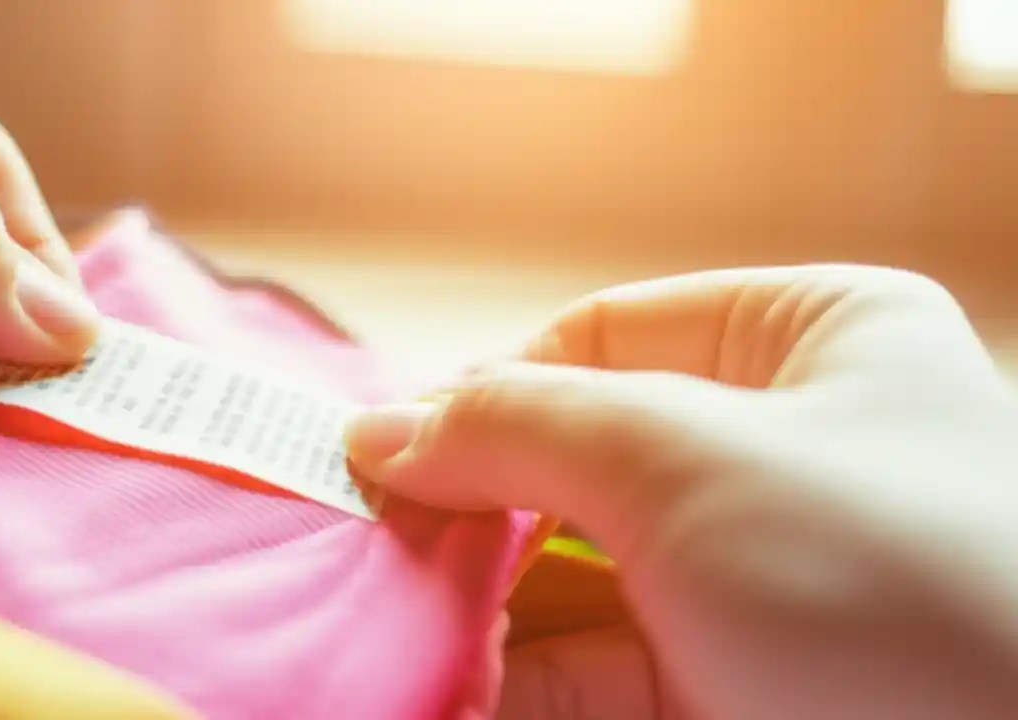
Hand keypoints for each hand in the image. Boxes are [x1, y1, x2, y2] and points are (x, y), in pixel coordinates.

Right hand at [347, 266, 1017, 718]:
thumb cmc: (895, 578)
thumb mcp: (688, 458)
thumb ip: (520, 428)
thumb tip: (381, 430)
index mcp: (809, 343)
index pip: (604, 334)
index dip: (490, 384)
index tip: (390, 445)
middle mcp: (785, 455)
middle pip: (578, 459)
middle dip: (472, 502)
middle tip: (367, 534)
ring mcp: (759, 583)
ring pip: (577, 575)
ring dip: (478, 597)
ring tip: (378, 608)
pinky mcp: (736, 691)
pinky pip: (599, 670)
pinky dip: (519, 677)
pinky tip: (443, 677)